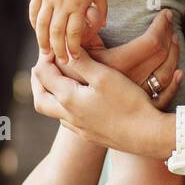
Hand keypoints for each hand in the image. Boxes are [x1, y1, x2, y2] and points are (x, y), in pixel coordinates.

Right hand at [29, 0, 107, 59]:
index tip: (74, 57)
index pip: (74, 32)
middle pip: (56, 32)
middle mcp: (62, 3)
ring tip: (45, 53)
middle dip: (58, 49)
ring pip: (41, 25)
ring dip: (42, 41)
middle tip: (60, 60)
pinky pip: (34, 12)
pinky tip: (38, 32)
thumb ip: (102, 9)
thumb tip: (102, 26)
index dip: (73, 47)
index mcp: (78, 4)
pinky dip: (35, 24)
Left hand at [31, 44, 172, 157]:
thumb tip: (65, 50)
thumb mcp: (104, 76)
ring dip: (51, 95)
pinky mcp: (90, 136)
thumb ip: (82, 62)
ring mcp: (79, 128)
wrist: (146, 135)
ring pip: (53, 112)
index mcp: (68, 98)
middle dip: (37, 82)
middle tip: (41, 67)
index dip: (44, 59)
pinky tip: (78, 101)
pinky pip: (68, 121)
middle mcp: (68, 116)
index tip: (51, 48)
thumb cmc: (128, 102)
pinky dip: (65, 107)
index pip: (44, 75)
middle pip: (40, 99)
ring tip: (59, 81)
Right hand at [48, 8, 183, 106]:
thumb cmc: (74, 79)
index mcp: (117, 64)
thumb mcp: (76, 51)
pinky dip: (175, 82)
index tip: (166, 14)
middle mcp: (131, 79)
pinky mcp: (141, 108)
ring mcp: (138, 95)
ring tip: (173, 39)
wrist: (75, 112)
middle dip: (169, 35)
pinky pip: (165, 95)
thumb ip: (84, 31)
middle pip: (161, 55)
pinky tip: (179, 71)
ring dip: (173, 54)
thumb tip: (91, 10)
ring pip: (166, 73)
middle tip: (170, 23)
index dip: (162, 26)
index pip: (150, 42)